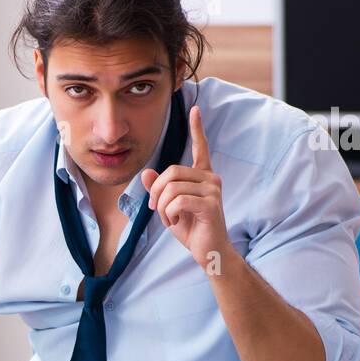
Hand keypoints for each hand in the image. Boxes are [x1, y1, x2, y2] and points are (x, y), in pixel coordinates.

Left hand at [141, 105, 229, 268]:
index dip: (197, 129)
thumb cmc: (192, 228)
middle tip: (157, 210)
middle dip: (156, 193)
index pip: (200, 148)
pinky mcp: (211, 204)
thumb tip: (146, 173)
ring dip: (162, 207)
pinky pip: (178, 201)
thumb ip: (159, 190)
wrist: (209, 252)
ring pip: (171, 188)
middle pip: (171, 172)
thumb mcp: (169, 207)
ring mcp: (213, 190)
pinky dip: (169, 214)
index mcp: (202, 176)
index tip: (195, 108)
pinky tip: (176, 222)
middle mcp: (210, 178)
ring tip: (169, 219)